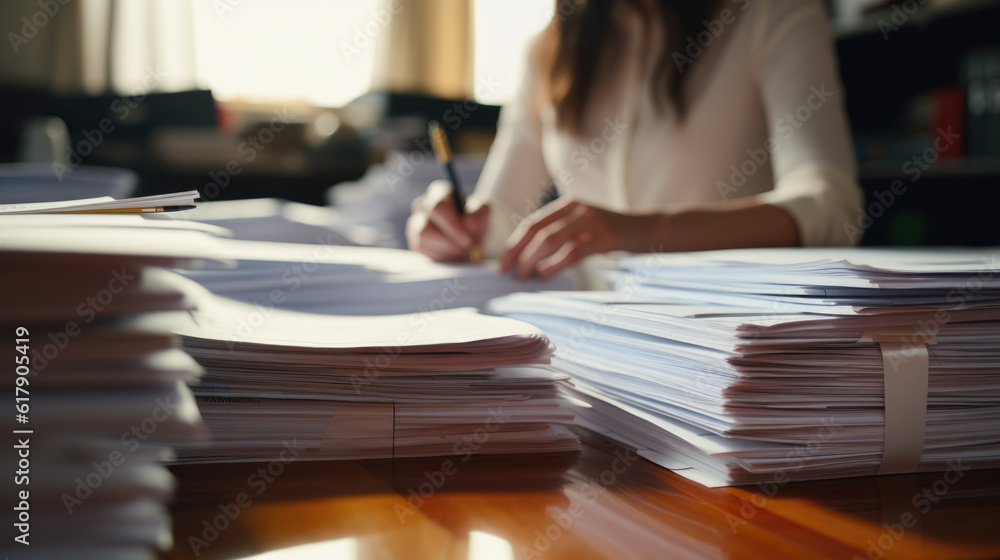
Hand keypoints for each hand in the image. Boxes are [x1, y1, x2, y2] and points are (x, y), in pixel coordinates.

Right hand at [406, 180, 489, 261]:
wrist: (472, 235)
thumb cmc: (476, 220)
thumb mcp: (483, 214)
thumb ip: (479, 215)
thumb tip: (470, 224)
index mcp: (439, 193)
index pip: (438, 207)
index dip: (452, 225)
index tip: (468, 240)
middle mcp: (423, 206)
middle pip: (424, 228)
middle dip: (448, 243)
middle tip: (467, 249)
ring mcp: (416, 224)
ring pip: (422, 242)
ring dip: (446, 250)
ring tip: (463, 251)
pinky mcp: (416, 242)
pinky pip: (424, 254)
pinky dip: (443, 257)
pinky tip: (454, 253)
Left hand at [500, 198, 654, 279]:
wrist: (648, 228)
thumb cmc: (613, 233)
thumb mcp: (585, 225)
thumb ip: (562, 233)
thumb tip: (532, 257)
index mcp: (569, 204)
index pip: (533, 222)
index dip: (515, 242)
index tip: (504, 261)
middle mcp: (578, 209)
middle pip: (537, 230)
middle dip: (518, 252)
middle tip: (508, 271)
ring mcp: (592, 221)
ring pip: (551, 240)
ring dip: (533, 260)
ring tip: (524, 276)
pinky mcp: (605, 236)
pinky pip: (573, 251)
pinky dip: (555, 264)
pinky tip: (545, 274)